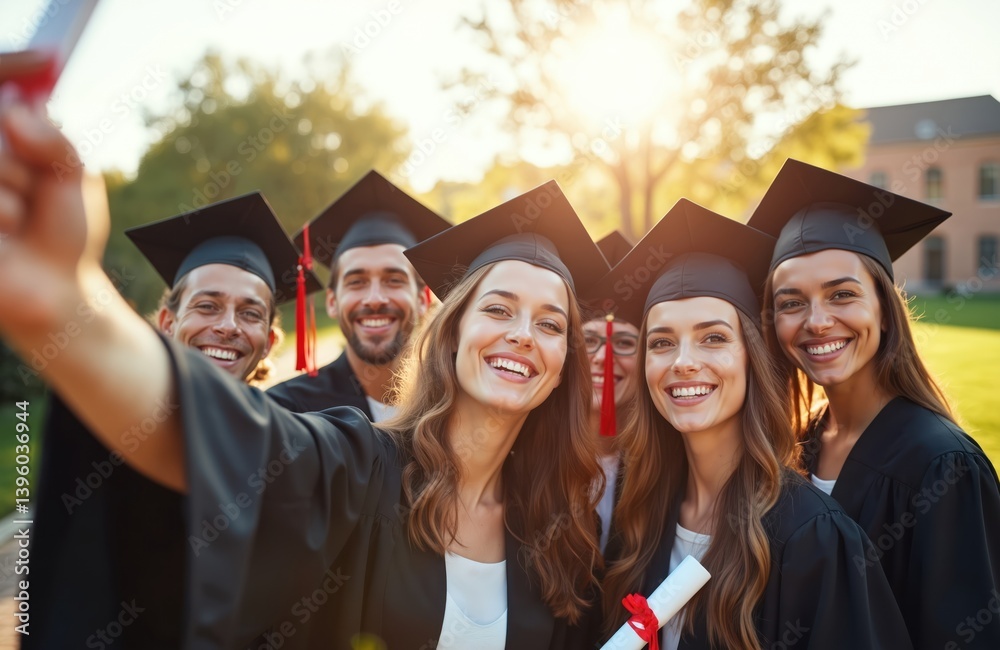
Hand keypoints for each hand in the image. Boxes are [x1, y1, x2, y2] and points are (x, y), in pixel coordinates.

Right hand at [0, 103, 108, 337]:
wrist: (57, 289)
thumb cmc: (65, 231)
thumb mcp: (74, 177)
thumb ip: (52, 139)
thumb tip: (15, 112)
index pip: (4, 105)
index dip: (12, 84)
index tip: (41, 82)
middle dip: (20, 163)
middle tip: (33, 192)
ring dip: (14, 194)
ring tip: (18, 221)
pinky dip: (4, 217)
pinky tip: (6, 240)